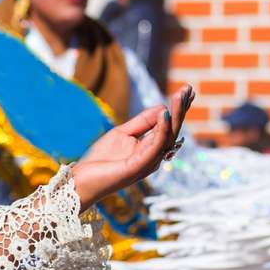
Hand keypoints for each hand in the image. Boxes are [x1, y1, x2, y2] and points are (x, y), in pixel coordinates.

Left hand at [72, 85, 193, 209]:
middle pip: (172, 130)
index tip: (187, 89)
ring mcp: (147, 163)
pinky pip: (156, 146)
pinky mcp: (139, 167)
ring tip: (180, 95)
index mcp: (150, 149)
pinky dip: (162, 129)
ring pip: (168, 136)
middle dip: (181, 109)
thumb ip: (142, 122)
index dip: (178, 109)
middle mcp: (153, 157)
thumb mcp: (122, 133)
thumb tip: (163, 108)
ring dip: (176, 115)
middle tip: (188, 88)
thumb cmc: (100, 160)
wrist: (81, 181)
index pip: (168, 127)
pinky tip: (164, 112)